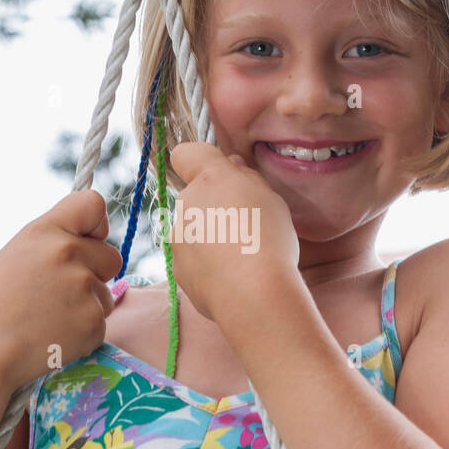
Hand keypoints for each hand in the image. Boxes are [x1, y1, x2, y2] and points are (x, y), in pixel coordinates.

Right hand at [0, 189, 122, 391]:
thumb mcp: (18, 254)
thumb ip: (55, 240)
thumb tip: (95, 236)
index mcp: (45, 231)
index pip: (92, 204)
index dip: (96, 224)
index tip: (87, 241)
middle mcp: (68, 253)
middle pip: (111, 255)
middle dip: (95, 272)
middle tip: (60, 291)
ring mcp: (83, 288)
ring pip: (106, 292)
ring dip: (87, 304)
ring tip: (49, 316)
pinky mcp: (93, 321)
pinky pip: (102, 320)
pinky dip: (83, 329)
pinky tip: (54, 333)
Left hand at [166, 143, 298, 321]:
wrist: (254, 294)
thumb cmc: (269, 239)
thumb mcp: (270, 197)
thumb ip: (246, 177)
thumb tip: (232, 167)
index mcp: (209, 179)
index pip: (186, 153)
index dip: (199, 161)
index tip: (219, 175)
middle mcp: (186, 204)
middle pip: (195, 197)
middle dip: (214, 207)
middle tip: (245, 226)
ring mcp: (179, 239)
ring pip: (193, 230)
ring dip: (210, 238)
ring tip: (241, 257)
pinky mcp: (178, 270)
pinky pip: (193, 260)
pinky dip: (208, 265)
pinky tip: (232, 277)